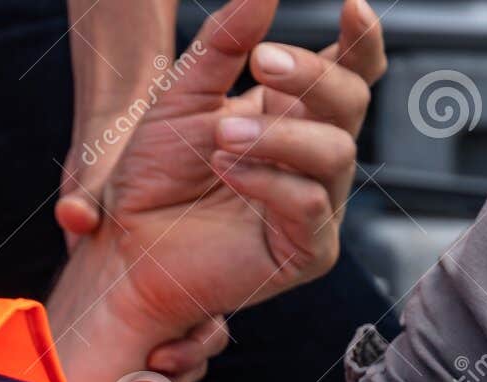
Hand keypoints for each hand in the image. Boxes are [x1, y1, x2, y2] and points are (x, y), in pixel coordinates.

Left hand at [50, 0, 386, 381]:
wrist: (124, 246)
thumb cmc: (154, 175)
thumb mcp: (182, 95)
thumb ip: (225, 42)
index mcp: (294, 115)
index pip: (351, 72)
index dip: (361, 41)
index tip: (351, 6)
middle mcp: (312, 158)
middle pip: (351, 102)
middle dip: (313, 76)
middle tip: (263, 61)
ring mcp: (315, 205)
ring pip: (336, 154)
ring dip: (281, 136)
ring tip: (221, 135)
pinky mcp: (305, 252)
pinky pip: (310, 206)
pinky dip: (270, 182)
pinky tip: (227, 170)